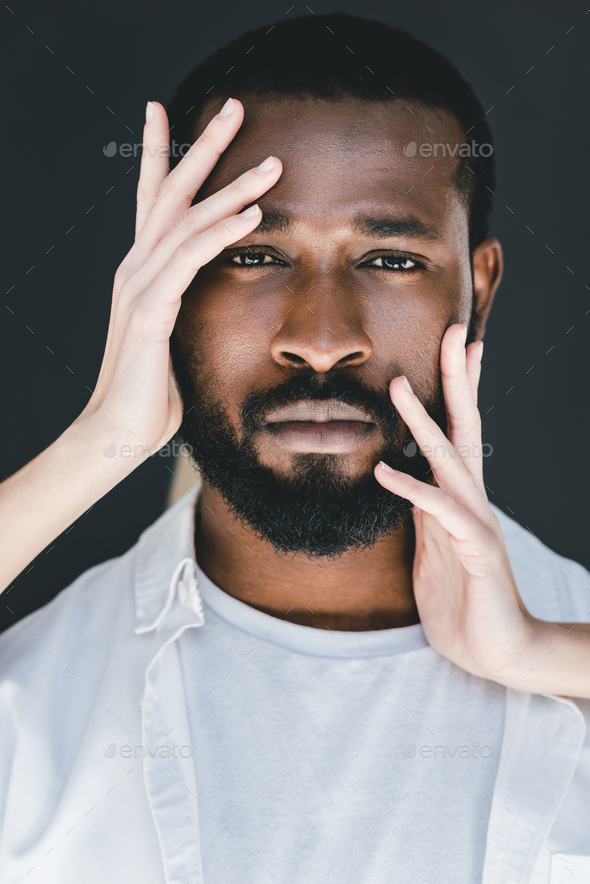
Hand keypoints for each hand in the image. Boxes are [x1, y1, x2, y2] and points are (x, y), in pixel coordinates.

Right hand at [77, 97, 281, 457]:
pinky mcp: (149, 311)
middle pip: (170, 191)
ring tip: (272, 163)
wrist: (119, 431)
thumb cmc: (151, 391)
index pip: (152, 200)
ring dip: (231, 187)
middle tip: (234, 105)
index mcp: (143, 272)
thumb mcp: (173, 337)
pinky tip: (252, 215)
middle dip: (201, 146)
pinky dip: (220, 234)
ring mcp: (140, 286)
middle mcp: (137, 268)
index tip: (165, 110)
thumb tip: (210, 295)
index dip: (159, 153)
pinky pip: (189, 261)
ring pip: (186, 220)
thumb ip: (184, 306)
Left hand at [375, 324, 537, 686]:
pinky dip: (412, 487)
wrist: (495, 651)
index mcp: (460, 497)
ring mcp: (477, 522)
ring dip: (424, 420)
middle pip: (465, 428)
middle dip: (457, 379)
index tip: (456, 346)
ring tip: (400, 384)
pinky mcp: (476, 549)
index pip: (459, 432)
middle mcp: (472, 500)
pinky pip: (440, 511)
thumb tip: (403, 476)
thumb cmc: (461, 601)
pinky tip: (384, 468)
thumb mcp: (432, 548)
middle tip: (454, 331)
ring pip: (452, 458)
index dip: (457, 389)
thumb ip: (422, 512)